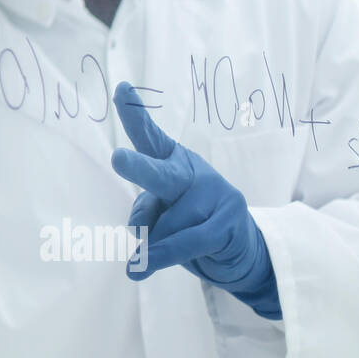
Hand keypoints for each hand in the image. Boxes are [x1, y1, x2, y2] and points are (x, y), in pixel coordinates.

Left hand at [110, 82, 280, 319]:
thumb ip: (146, 214)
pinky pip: (185, 243)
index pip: (149, 136)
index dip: (134, 113)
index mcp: (170, 161)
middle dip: (137, 166)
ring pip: (167, 224)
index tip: (120, 88)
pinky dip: (160, 258)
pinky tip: (139, 269)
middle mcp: (190, 170)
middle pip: (159, 172)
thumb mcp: (160, 215)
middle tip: (118, 158)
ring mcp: (215, 191)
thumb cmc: (189, 224)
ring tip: (155, 252)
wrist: (240, 249)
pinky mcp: (230, 217)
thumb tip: (143, 232)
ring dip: (155, 244)